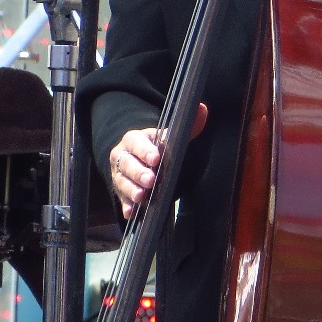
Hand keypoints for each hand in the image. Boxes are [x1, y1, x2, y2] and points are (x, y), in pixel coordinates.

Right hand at [108, 104, 207, 218]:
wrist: (139, 157)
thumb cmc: (157, 145)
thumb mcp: (170, 134)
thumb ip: (187, 125)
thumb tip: (202, 108)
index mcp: (134, 140)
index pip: (137, 143)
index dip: (145, 150)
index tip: (157, 157)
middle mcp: (122, 156)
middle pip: (127, 164)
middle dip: (139, 172)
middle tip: (151, 180)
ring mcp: (119, 174)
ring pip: (121, 182)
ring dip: (131, 190)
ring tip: (141, 197)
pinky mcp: (120, 191)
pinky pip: (120, 199)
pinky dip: (125, 206)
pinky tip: (131, 213)